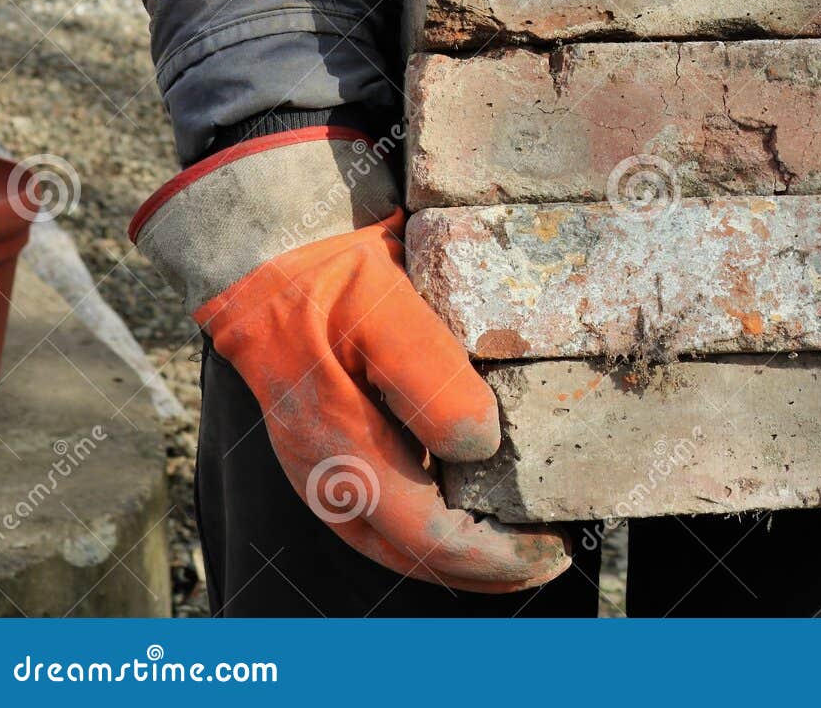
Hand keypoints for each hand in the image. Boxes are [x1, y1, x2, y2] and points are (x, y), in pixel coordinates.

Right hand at [131, 128, 569, 591]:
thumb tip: (479, 447)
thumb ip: (431, 383)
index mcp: (344, 457)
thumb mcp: (386, 312)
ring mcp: (326, 469)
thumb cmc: (330, 279)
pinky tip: (470, 506)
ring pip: (399, 542)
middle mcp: (331, 480)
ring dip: (461, 552)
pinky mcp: (332, 449)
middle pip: (416, 555)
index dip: (496, 556)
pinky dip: (433, 524)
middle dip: (487, 567)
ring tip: (522, 544)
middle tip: (551, 554)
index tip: (550, 548)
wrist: (269, 254)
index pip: (431, 538)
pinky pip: (386, 510)